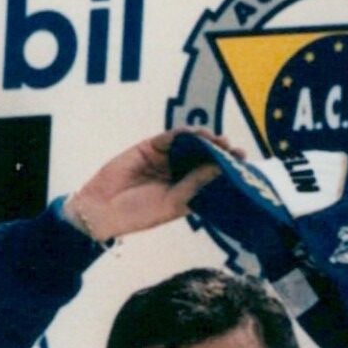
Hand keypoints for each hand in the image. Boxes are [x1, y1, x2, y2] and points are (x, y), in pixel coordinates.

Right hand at [62, 128, 237, 242]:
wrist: (103, 209)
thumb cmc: (138, 214)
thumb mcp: (172, 203)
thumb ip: (195, 184)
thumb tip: (220, 167)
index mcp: (187, 192)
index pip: (212, 177)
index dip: (228, 170)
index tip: (244, 164)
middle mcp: (179, 174)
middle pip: (205, 158)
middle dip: (221, 152)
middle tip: (236, 150)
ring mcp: (165, 159)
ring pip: (190, 145)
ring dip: (206, 140)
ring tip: (219, 140)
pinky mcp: (150, 147)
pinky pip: (170, 137)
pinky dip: (183, 134)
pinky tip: (196, 134)